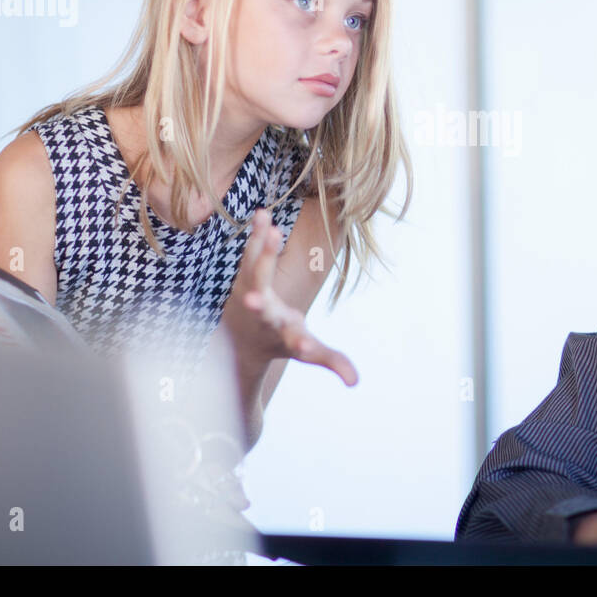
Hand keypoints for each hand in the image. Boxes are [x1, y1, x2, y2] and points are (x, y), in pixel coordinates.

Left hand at [221, 209, 357, 385]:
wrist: (240, 334)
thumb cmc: (281, 340)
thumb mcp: (306, 350)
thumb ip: (330, 361)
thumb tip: (356, 382)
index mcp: (283, 335)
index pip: (293, 342)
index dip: (302, 344)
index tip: (305, 347)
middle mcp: (264, 316)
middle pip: (263, 308)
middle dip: (261, 304)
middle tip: (254, 300)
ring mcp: (250, 293)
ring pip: (254, 274)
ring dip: (263, 255)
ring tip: (272, 230)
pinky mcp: (245, 274)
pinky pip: (252, 252)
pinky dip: (258, 234)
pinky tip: (263, 213)